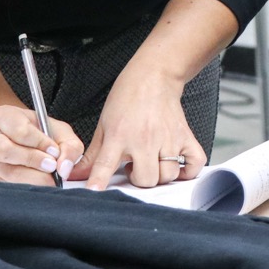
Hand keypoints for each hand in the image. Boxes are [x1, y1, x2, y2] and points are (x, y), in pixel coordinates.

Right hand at [0, 105, 83, 185]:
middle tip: (52, 167)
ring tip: (49, 178)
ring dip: (31, 177)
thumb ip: (69, 147)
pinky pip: (6, 185)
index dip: (39, 143)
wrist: (26, 139)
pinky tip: (39, 183)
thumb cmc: (43, 132)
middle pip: (5, 151)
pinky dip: (26, 187)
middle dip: (32, 160)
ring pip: (6, 172)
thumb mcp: (60, 132)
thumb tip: (64, 169)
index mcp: (4, 115)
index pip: (20, 131)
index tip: (55, 152)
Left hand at [65, 68, 205, 190]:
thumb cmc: (127, 97)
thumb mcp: (103, 124)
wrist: (153, 75)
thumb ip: (91, 155)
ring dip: (159, 174)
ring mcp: (167, 138)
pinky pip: (194, 164)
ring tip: (151, 161)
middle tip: (134, 166)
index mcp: (119, 135)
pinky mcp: (185, 136)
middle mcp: (144, 139)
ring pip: (167, 175)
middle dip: (139, 179)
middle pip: (146, 179)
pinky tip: (176, 164)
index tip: (95, 192)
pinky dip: (187, 171)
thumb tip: (74, 174)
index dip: (99, 182)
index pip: (105, 165)